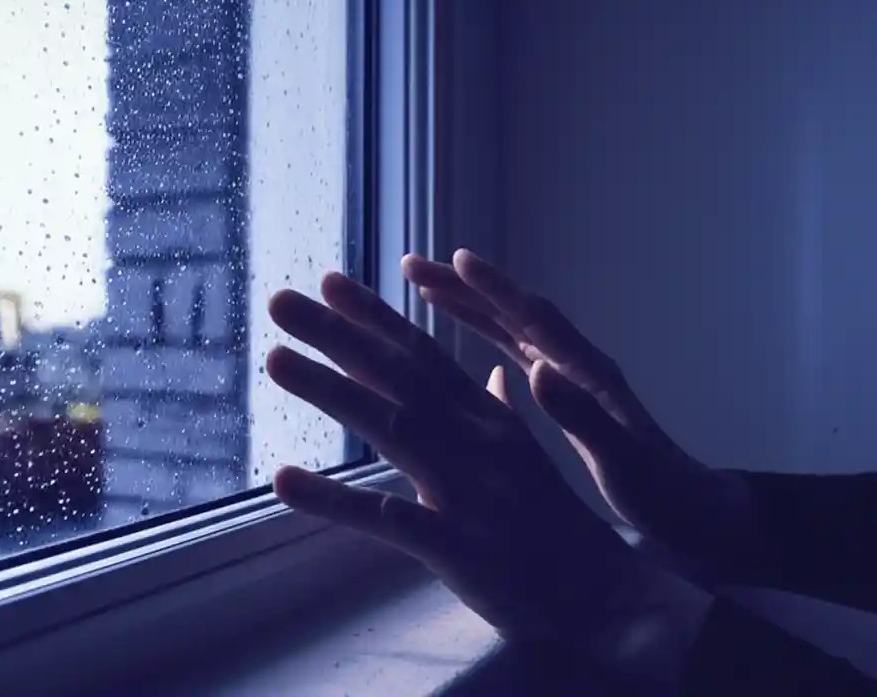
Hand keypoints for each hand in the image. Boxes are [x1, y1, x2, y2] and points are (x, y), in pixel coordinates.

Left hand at [266, 271, 710, 683]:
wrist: (602, 594)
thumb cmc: (557, 529)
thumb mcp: (530, 458)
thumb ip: (503, 412)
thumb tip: (493, 373)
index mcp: (487, 421)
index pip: (423, 354)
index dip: (374, 316)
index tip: (330, 282)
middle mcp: (475, 441)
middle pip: (398, 374)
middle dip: (337, 332)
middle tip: (280, 299)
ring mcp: (465, 488)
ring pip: (389, 424)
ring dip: (329, 389)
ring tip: (274, 359)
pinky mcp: (455, 542)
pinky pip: (385, 516)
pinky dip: (333, 499)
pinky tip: (283, 480)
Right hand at [402, 249, 758, 571]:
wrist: (692, 510)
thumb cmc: (659, 493)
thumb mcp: (622, 462)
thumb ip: (582, 417)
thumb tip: (536, 369)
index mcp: (589, 376)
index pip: (536, 320)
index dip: (496, 291)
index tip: (455, 261)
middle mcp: (578, 367)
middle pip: (515, 313)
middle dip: (466, 288)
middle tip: (413, 266)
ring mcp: (572, 378)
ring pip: (511, 328)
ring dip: (470, 304)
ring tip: (425, 286)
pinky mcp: (567, 395)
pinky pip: (517, 351)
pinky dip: (487, 334)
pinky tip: (467, 335)